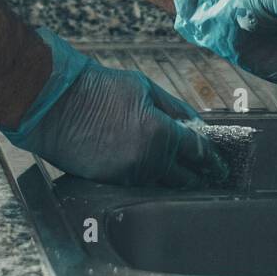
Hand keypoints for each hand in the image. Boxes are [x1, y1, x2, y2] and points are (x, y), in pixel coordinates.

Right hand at [0, 28, 229, 187]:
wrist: (57, 103)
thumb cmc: (99, 89)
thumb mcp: (143, 88)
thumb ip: (175, 108)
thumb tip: (197, 125)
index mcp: (160, 133)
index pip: (197, 153)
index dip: (212, 159)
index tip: (220, 164)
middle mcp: (148, 160)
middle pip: (184, 178)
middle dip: (198, 177)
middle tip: (209, 176)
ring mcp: (127, 175)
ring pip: (162, 186)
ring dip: (174, 182)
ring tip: (185, 179)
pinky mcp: (109, 183)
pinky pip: (139, 187)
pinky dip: (149, 182)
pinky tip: (153, 177)